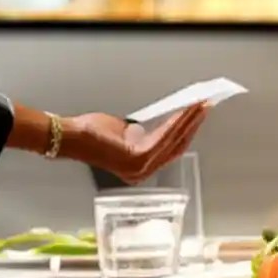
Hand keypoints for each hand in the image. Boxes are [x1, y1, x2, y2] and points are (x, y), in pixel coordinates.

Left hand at [59, 103, 207, 183]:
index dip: (187, 132)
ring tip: (201, 105)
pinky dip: (178, 121)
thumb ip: (141, 134)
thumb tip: (156, 126)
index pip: (170, 149)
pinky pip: (164, 136)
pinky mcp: (138, 157)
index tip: (198, 115)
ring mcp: (141, 168)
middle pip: (177, 146)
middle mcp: (142, 172)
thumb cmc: (91, 133)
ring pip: (174, 140)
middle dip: (194, 124)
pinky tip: (186, 110)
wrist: (71, 136)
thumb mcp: (124, 133)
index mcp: (140, 168)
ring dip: (190, 120)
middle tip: (206, 107)